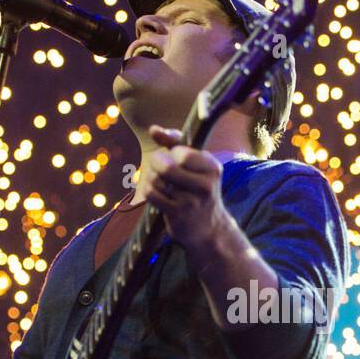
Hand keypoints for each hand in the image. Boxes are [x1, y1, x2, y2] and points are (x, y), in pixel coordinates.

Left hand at [143, 124, 230, 260]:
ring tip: (156, 182)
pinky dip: (147, 190)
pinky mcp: (178, 213)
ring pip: (156, 179)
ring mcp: (192, 201)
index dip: (169, 152)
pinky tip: (153, 193)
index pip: (180, 151)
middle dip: (156, 163)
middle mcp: (205, 184)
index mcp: (212, 168)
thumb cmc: (198, 191)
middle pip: (166, 164)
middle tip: (157, 168)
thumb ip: (175, 144)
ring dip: (150, 178)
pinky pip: (152, 193)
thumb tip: (153, 129)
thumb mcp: (196, 166)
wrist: (209, 229)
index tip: (171, 157)